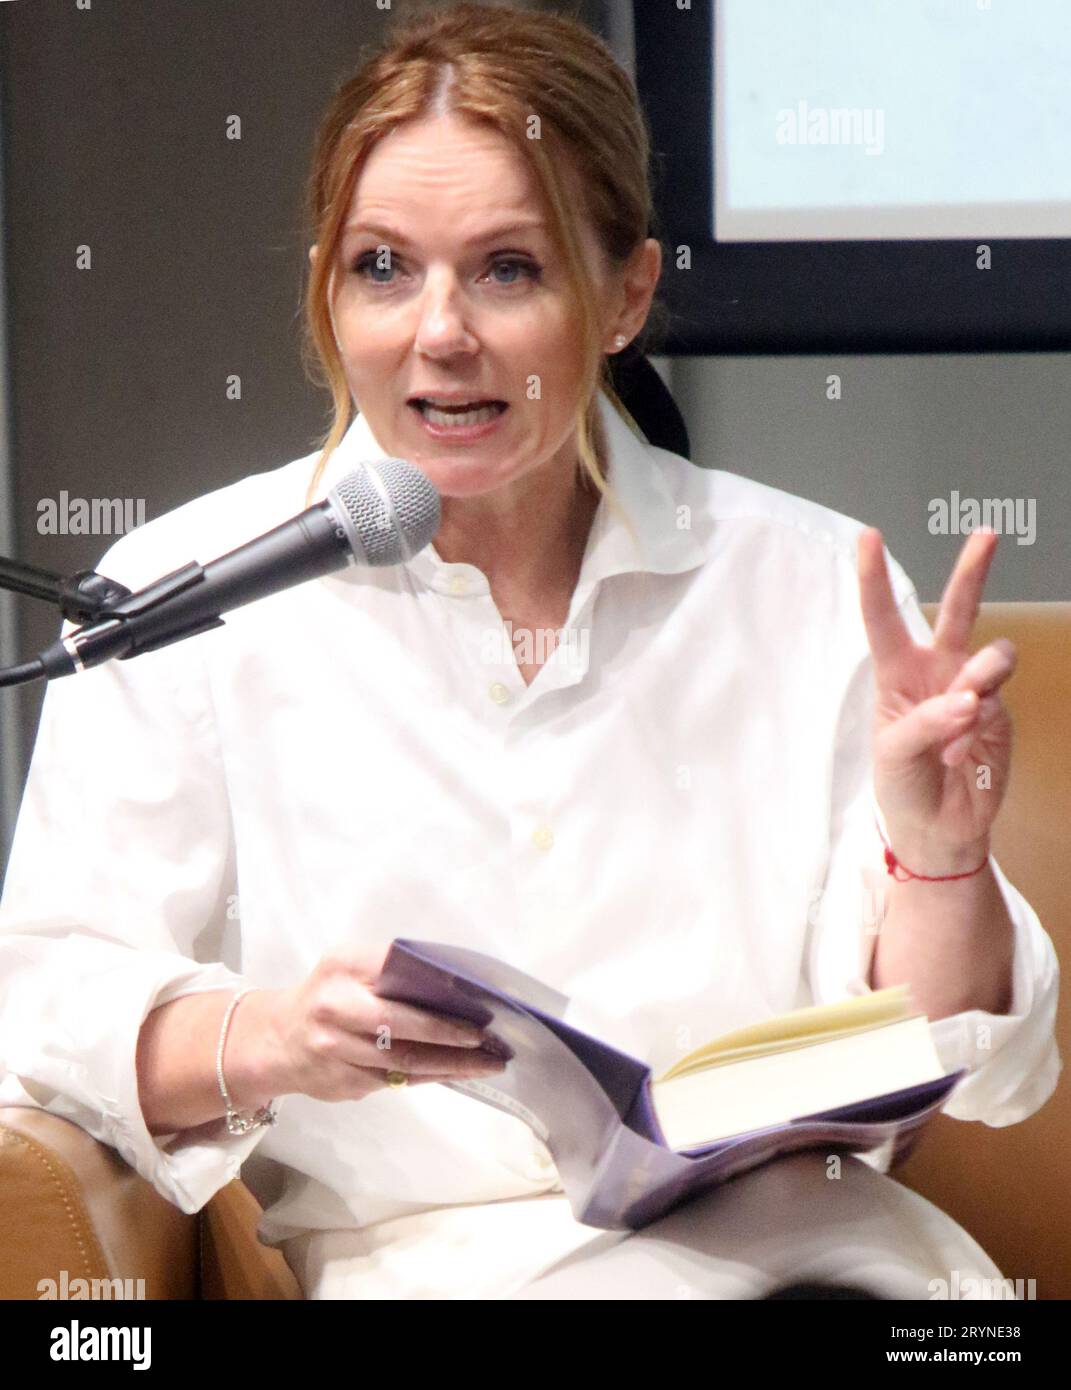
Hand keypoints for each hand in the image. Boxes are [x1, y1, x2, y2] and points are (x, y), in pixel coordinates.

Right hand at [228, 944, 506, 1103]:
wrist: (276, 1041)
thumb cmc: (327, 996)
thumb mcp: (347, 968)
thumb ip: (388, 971)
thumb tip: (452, 985)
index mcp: (342, 967)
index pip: (396, 972)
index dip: (436, 989)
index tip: (475, 999)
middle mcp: (335, 1007)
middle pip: (401, 1024)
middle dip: (449, 1034)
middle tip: (488, 1040)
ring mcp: (336, 1050)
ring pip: (403, 1061)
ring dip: (451, 1064)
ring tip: (488, 1062)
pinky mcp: (343, 1083)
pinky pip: (396, 1080)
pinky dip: (430, 1076)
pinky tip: (457, 1073)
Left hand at [857, 526, 1014, 873]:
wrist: (938, 828)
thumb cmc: (901, 784)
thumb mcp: (894, 754)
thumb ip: (927, 722)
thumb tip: (971, 699)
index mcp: (896, 672)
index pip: (884, 618)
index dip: (875, 579)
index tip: (869, 536)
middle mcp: (937, 671)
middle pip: (956, 610)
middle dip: (973, 571)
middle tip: (987, 535)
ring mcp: (974, 689)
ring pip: (992, 653)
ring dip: (983, 671)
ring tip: (969, 703)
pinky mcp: (1002, 714)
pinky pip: (1001, 698)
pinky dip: (982, 722)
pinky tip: (965, 750)